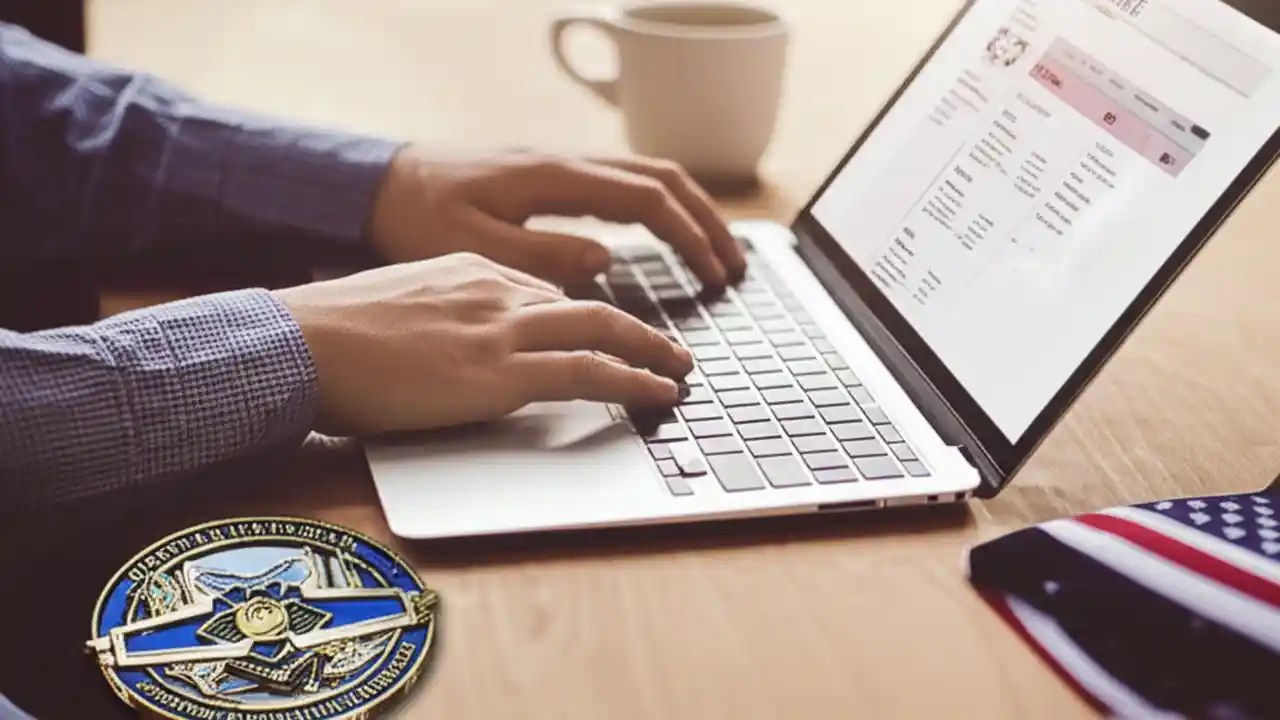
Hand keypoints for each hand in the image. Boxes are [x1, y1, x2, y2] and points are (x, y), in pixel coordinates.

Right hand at [273, 252, 693, 435]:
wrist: (301, 343)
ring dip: (650, 351)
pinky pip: (586, 372)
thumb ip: (437, 317)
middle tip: (669, 346)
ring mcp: (500, 329)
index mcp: (467, 270)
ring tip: (680, 371)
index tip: (604, 335)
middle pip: (587, 302)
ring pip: (600, 330)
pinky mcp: (499, 372)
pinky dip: (632, 380)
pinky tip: (658, 392)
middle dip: (637, 325)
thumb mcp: (395, 306)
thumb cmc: (329, 334)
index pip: (543, 292)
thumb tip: (450, 347)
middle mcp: (494, 289)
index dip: (582, 318)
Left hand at [367, 148, 745, 286]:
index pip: (646, 199)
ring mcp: (560, 166)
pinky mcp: (551, 178)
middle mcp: (565, 163)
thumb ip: (541, 255)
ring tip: (714, 254)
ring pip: (646, 176)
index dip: (688, 237)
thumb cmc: (415, 217)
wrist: (376, 184)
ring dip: (688, 211)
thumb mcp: (472, 247)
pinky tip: (663, 235)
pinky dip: (658, 207)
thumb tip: (607, 261)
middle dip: (707, 222)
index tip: (714, 276)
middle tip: (734, 268)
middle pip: (662, 178)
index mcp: (553, 178)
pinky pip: (622, 183)